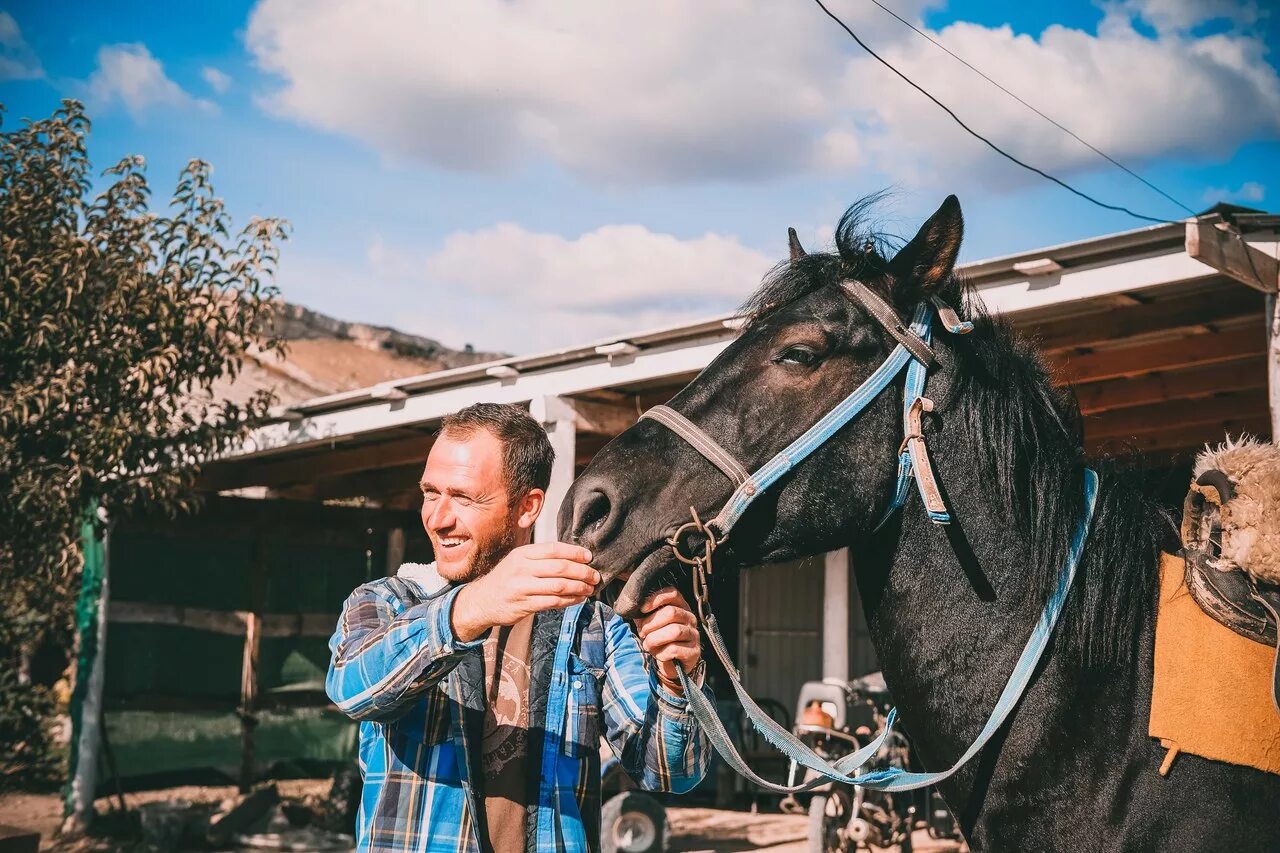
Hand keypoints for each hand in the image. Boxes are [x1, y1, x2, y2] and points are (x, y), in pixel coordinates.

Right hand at [451, 542, 598, 641]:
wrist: (482, 600)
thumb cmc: (506, 579)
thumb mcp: (518, 561)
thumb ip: (541, 558)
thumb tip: (573, 556)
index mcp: (522, 554)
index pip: (553, 549)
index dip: (574, 552)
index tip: (589, 557)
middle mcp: (522, 569)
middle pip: (559, 568)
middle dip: (582, 572)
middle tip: (595, 576)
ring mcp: (522, 588)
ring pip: (558, 586)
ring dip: (579, 587)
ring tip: (590, 588)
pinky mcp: (524, 605)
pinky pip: (553, 602)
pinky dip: (570, 601)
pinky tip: (579, 599)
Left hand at [633, 587, 700, 694]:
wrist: (669, 665)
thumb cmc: (659, 640)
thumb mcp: (650, 624)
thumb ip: (644, 614)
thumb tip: (632, 607)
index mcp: (681, 607)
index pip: (673, 594)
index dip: (656, 599)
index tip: (642, 609)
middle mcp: (690, 618)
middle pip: (671, 612)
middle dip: (651, 623)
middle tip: (643, 633)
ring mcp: (694, 635)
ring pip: (674, 631)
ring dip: (655, 639)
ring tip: (648, 645)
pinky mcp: (694, 651)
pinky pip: (674, 649)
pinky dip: (661, 653)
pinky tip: (659, 655)